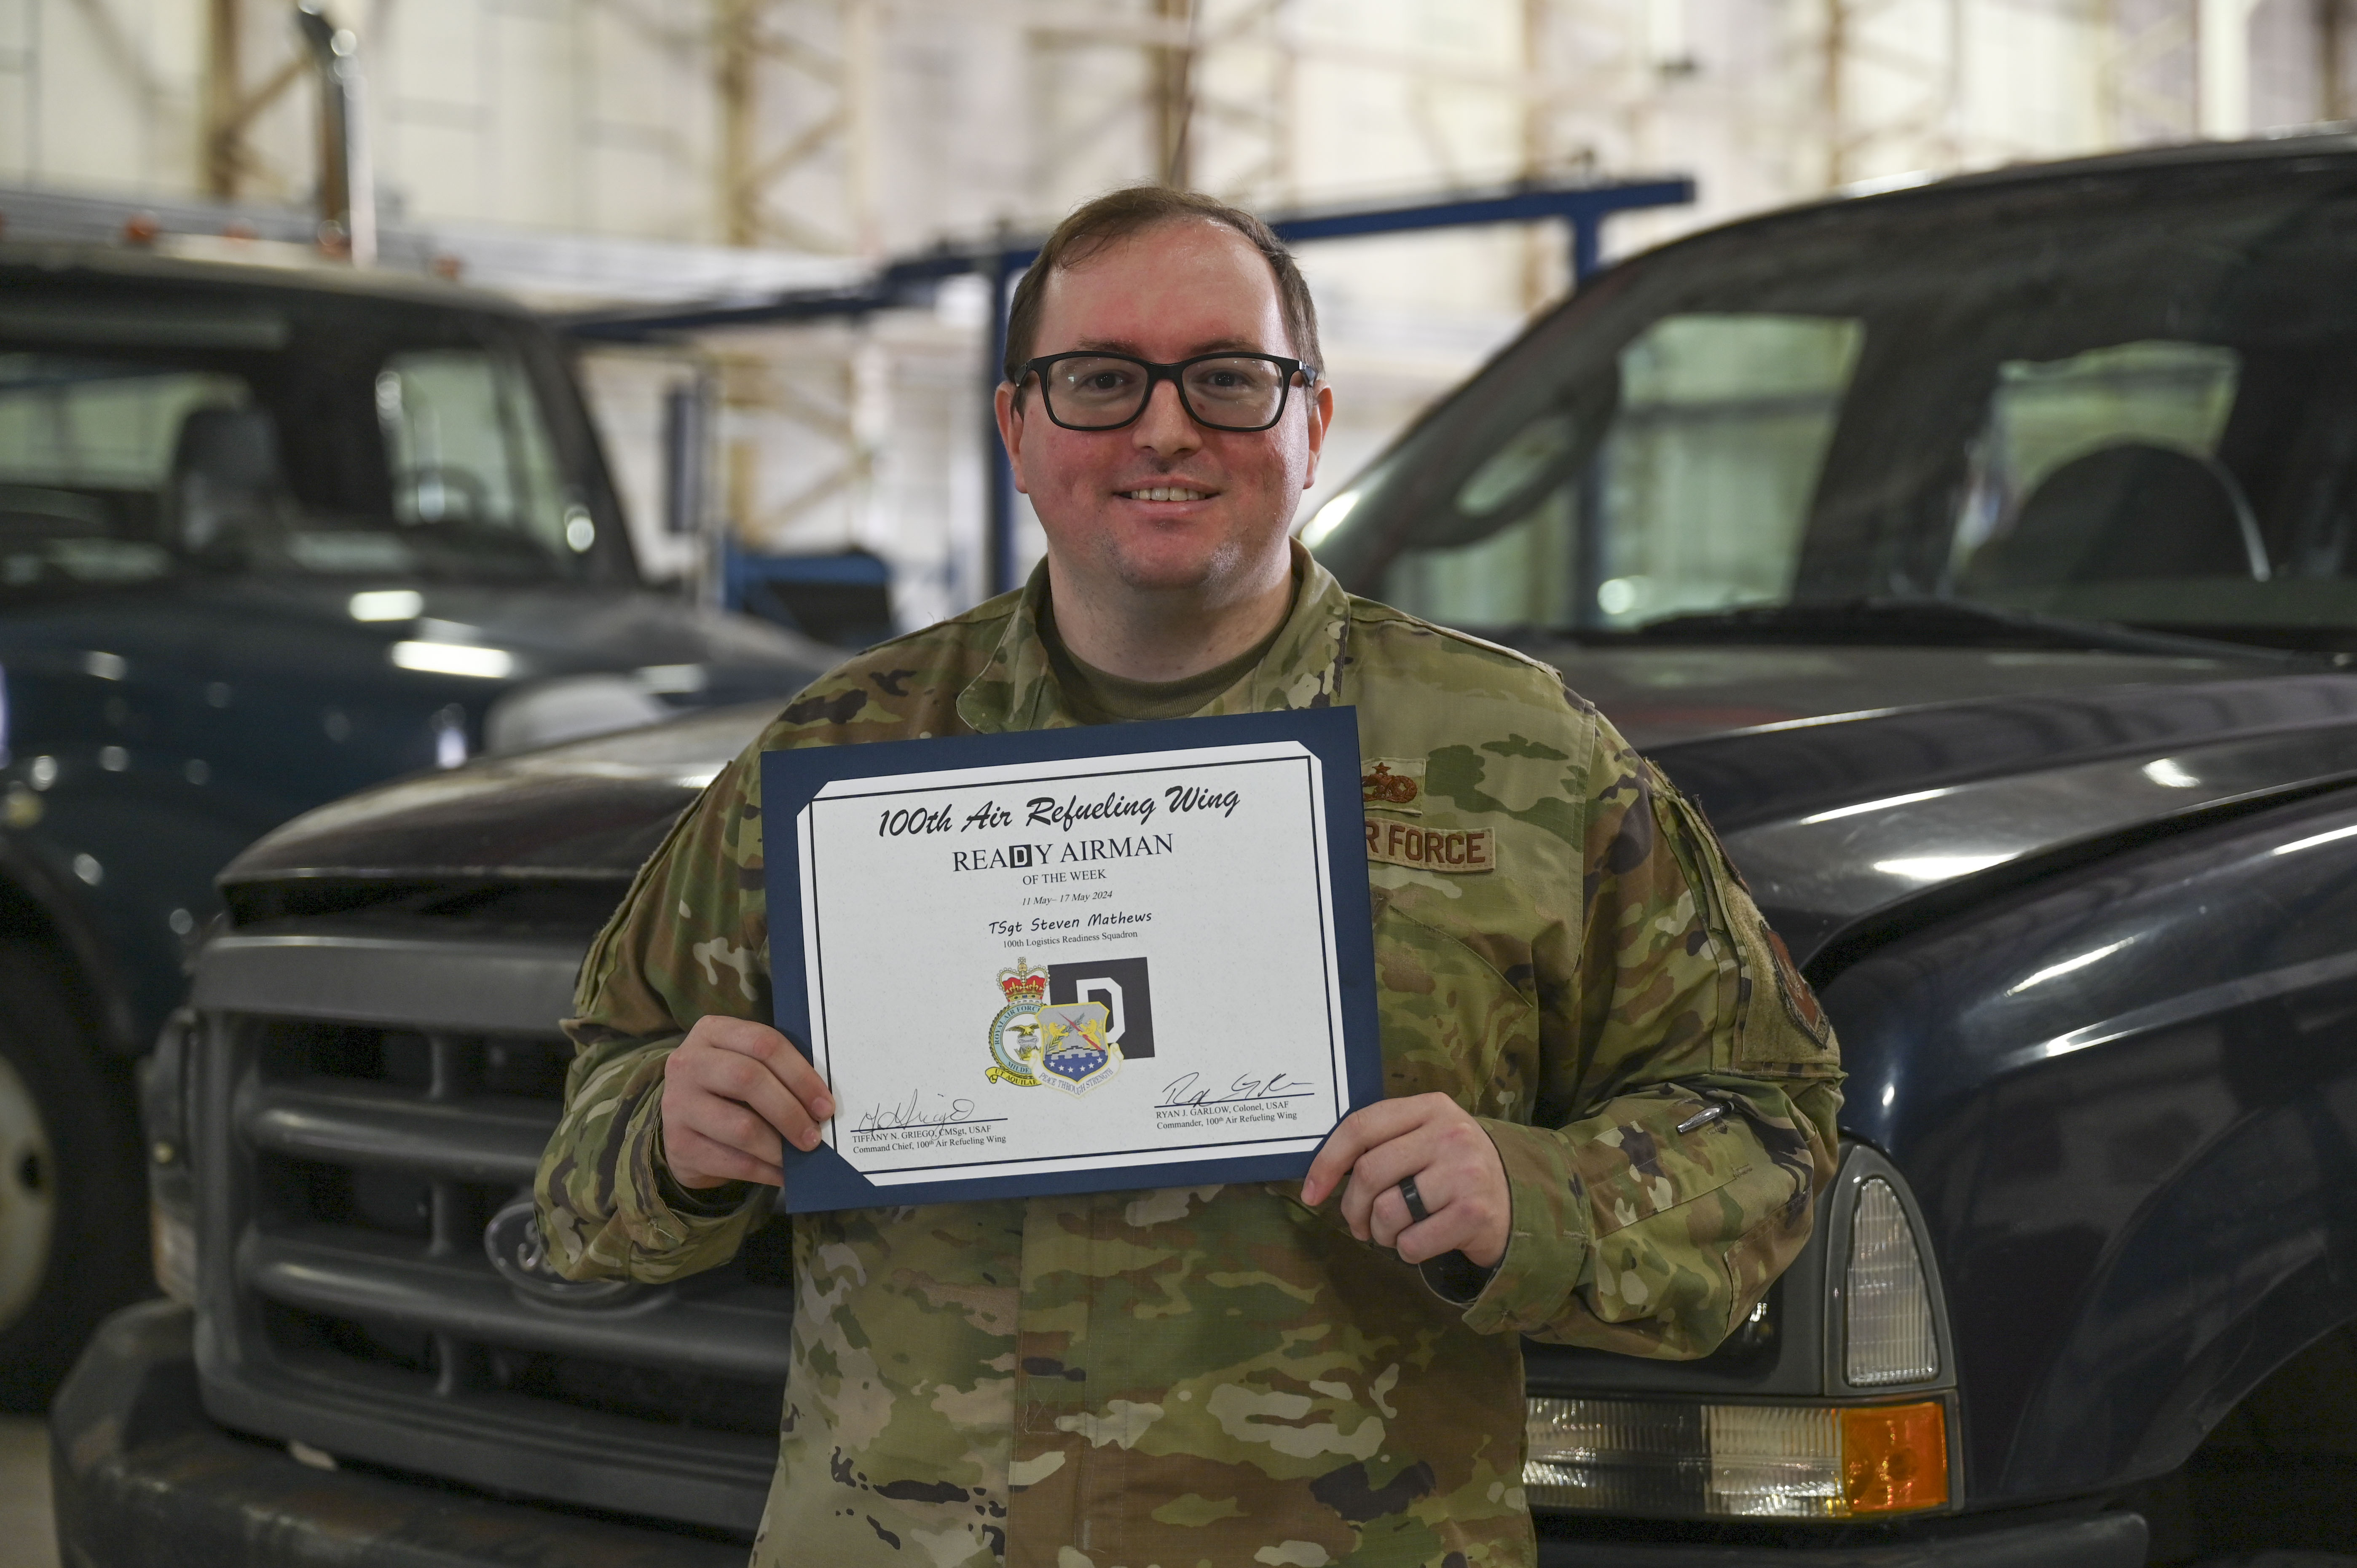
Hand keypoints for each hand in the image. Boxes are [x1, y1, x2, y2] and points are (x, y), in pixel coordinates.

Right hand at [660, 1016, 833, 1188]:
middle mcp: (688, 1063)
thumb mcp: (745, 1063)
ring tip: (801, 1155)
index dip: (801, 1075)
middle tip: (815, 1135)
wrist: (684, 1125)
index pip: (764, 1043)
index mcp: (712, 1032)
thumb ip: (777, 1071)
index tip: (825, 1104)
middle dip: (791, 1111)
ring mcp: (678, 1105)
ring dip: (780, 1147)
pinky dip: (766, 1171)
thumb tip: (821, 1104)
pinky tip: (784, 1174)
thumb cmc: (729, 1089)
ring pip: (742, 1127)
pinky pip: (733, 1162)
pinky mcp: (678, 1145)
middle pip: (749, 1079)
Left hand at [1299, 1093, 1510, 1267]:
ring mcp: (1465, 1173)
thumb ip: (1382, 1142)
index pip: (1361, 1127)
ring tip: (1391, 1234)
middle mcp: (1450, 1134)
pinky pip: (1412, 1243)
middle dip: (1352, 1208)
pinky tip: (1420, 1242)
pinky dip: (1405, 1251)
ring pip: (1387, 1211)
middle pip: (1369, 1172)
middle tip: (1359, 1224)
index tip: (1311, 1193)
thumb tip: (1322, 1173)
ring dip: (1379, 1233)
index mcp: (1430, 1107)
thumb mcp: (1424, 1138)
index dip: (1327, 1162)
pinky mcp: (1475, 1214)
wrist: (1516, 1201)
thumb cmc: (1453, 1170)